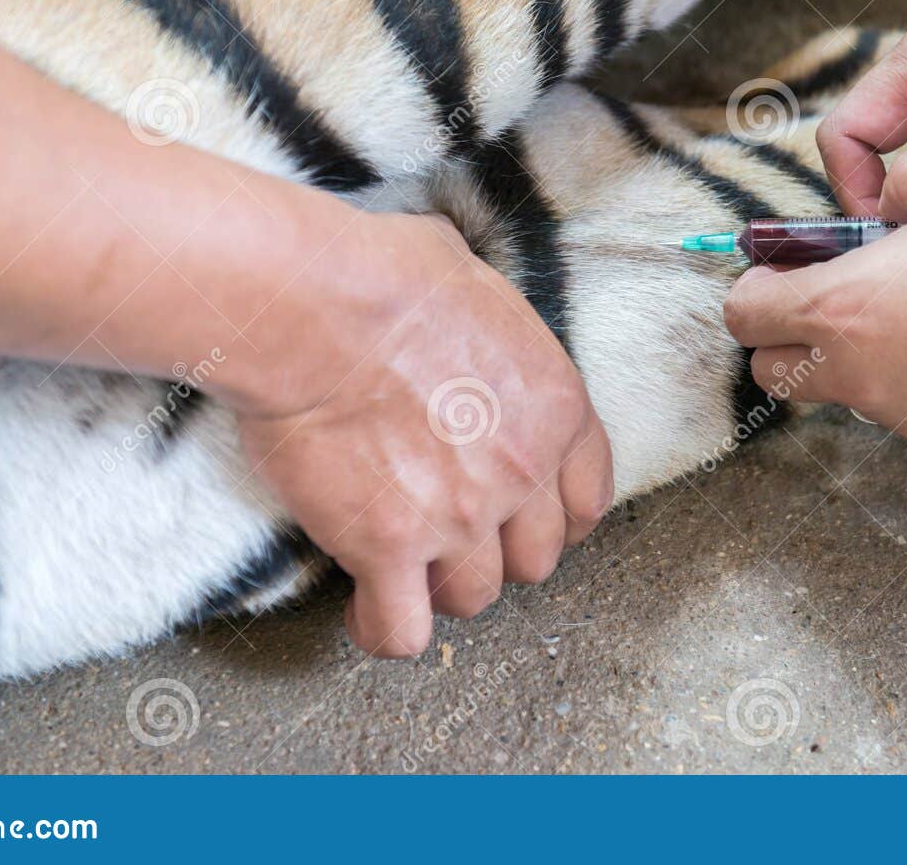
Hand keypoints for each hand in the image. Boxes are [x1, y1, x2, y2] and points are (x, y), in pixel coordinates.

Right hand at [223, 211, 612, 657]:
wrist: (317, 306)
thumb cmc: (389, 276)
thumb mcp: (481, 288)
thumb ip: (498, 335)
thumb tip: (469, 320)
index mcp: (557, 407)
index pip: (589, 499)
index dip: (555, 517)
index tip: (524, 518)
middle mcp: (522, 472)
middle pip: (535, 559)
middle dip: (498, 552)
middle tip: (453, 532)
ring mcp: (459, 517)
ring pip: (474, 597)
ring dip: (442, 586)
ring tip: (405, 566)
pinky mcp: (388, 547)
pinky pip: (403, 630)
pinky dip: (384, 629)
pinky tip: (365, 610)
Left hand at [723, 149, 906, 455]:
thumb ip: (905, 180)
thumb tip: (891, 196)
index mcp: (841, 308)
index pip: (745, 315)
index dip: (757, 287)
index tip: (786, 267)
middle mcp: (858, 374)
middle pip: (773, 372)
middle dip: (787, 336)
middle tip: (834, 296)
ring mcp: (904, 415)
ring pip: (844, 392)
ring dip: (856, 356)